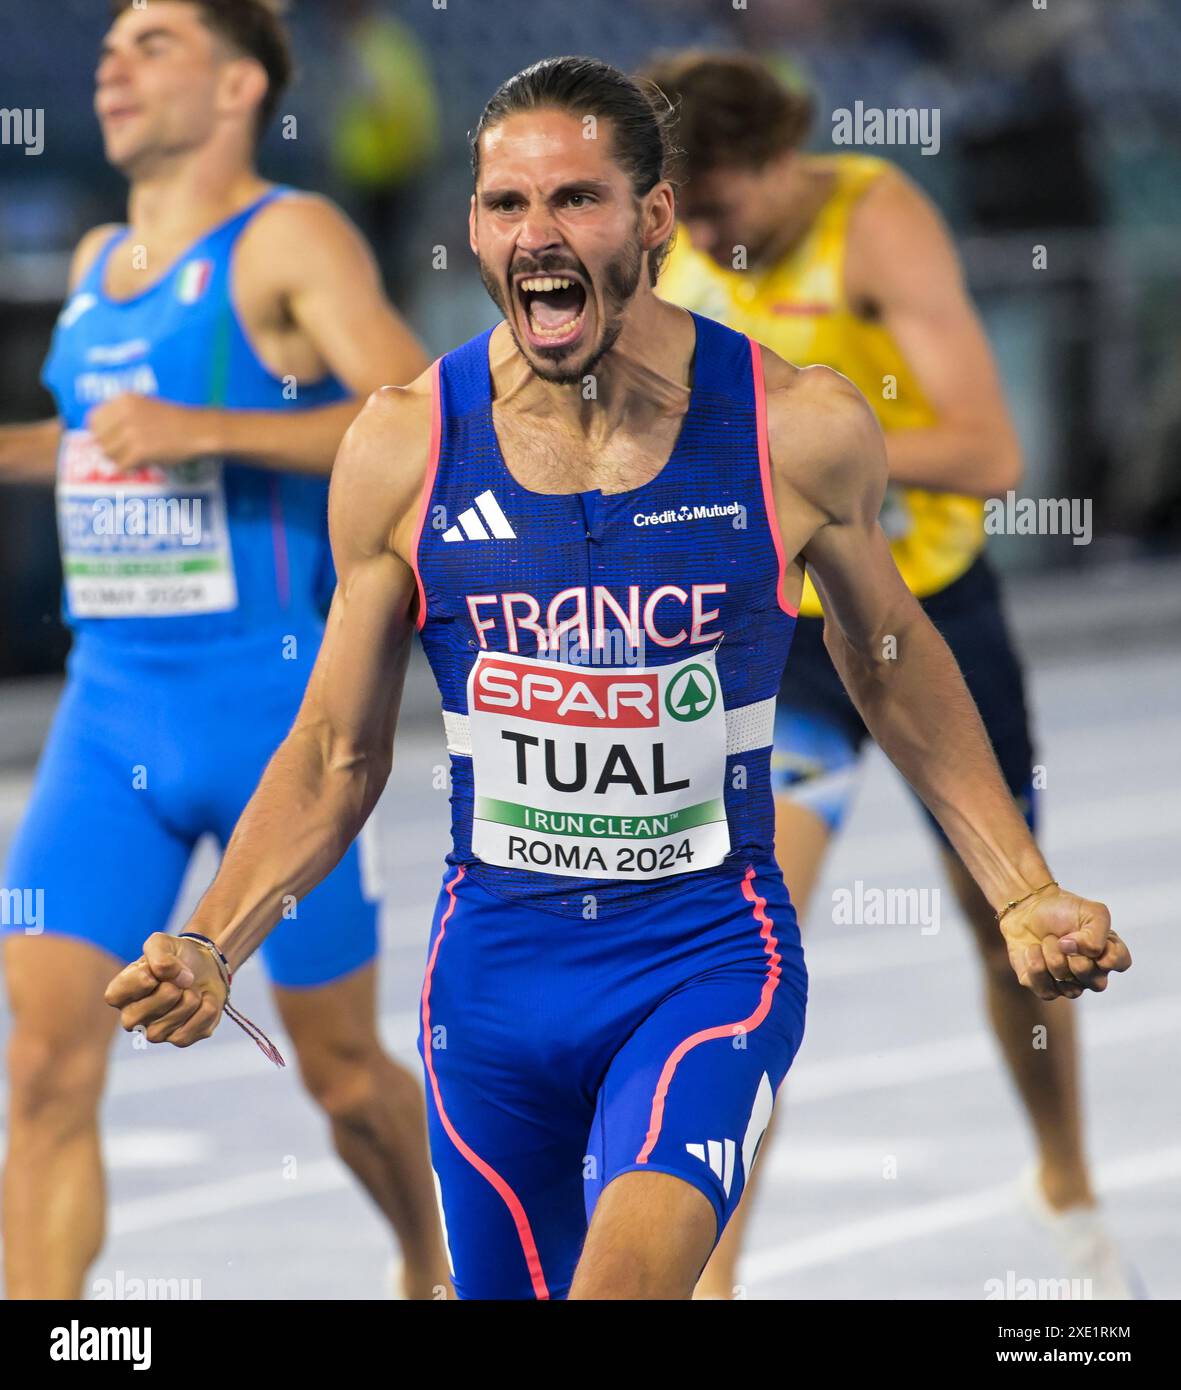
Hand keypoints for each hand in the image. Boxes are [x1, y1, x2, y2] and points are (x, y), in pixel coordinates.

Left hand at [85, 395, 211, 471]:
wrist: (199, 430)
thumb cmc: (174, 421)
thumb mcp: (144, 406)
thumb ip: (121, 415)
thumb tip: (97, 436)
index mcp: (124, 399)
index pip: (93, 419)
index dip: (99, 432)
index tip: (109, 439)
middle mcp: (124, 414)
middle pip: (99, 439)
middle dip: (109, 448)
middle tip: (124, 452)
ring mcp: (132, 433)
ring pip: (109, 454)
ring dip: (120, 459)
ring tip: (135, 458)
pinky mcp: (140, 451)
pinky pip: (122, 466)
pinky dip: (131, 468)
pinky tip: (143, 463)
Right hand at [105, 933, 226, 1046]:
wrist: (207, 966)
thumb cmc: (176, 956)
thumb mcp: (162, 942)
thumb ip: (159, 955)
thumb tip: (174, 978)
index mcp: (120, 994)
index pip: (116, 995)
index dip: (141, 980)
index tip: (156, 969)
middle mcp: (132, 1018)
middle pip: (142, 1014)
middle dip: (170, 989)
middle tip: (179, 980)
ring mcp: (155, 1032)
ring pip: (170, 1022)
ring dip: (190, 998)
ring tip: (191, 988)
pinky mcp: (180, 1039)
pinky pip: (193, 1030)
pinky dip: (206, 1009)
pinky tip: (202, 1000)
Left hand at [1000, 887, 1130, 1000]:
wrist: (1026, 909)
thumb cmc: (1062, 910)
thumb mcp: (1091, 911)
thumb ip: (1097, 933)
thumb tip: (1080, 951)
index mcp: (1107, 952)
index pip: (1120, 963)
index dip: (1105, 952)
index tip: (1087, 933)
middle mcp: (1092, 973)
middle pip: (1097, 984)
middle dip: (1076, 958)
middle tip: (1062, 938)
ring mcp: (1070, 984)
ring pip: (1071, 989)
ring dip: (1053, 956)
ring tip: (1046, 940)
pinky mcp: (1044, 987)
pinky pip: (1046, 991)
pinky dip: (1035, 965)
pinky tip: (1033, 950)